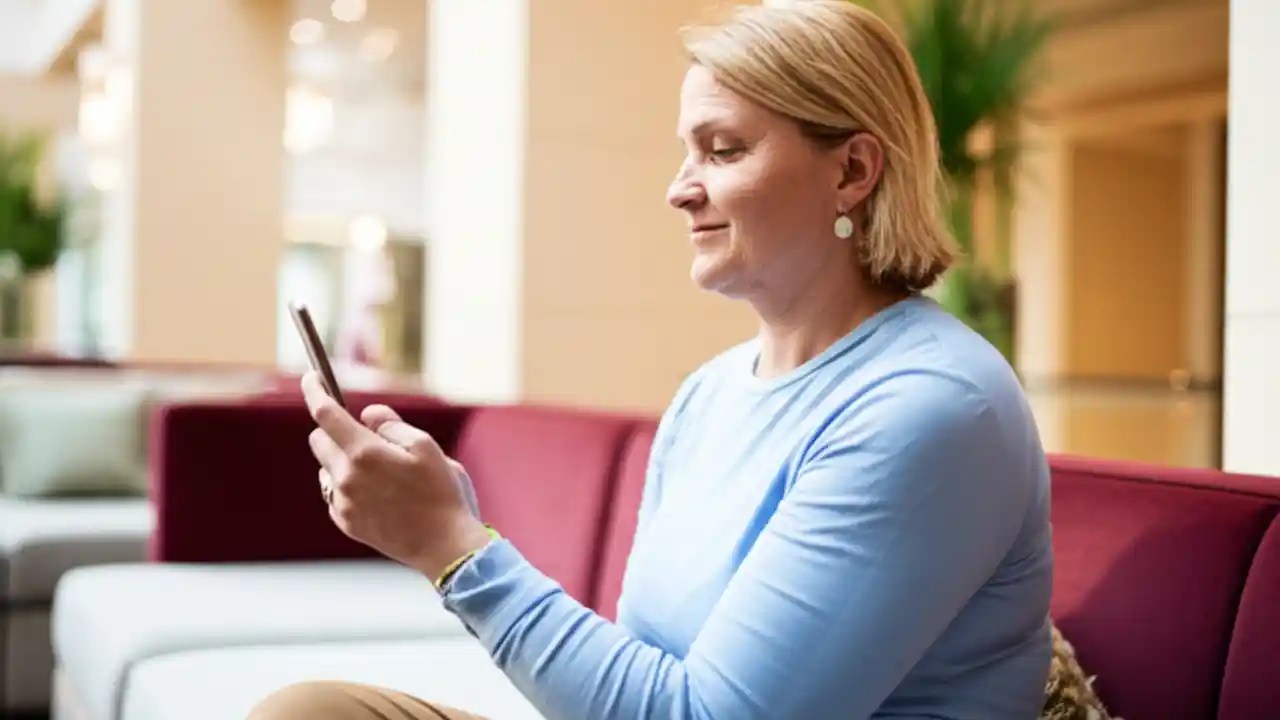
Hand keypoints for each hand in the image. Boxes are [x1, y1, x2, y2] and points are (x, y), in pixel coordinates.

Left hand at [301, 372, 492, 579]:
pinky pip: (334, 493)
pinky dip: (348, 485)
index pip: (325, 413)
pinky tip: (379, 495)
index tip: (311, 378)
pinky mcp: (345, 522)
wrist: (444, 546)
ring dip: (342, 460)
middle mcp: (346, 477)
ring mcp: (343, 502)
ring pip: (326, 467)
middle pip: (319, 439)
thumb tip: (367, 415)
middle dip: (335, 430)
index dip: (315, 391)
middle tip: (367, 436)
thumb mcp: (426, 447)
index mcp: (365, 453)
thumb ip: (392, 424)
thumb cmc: (441, 493)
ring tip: (380, 474)